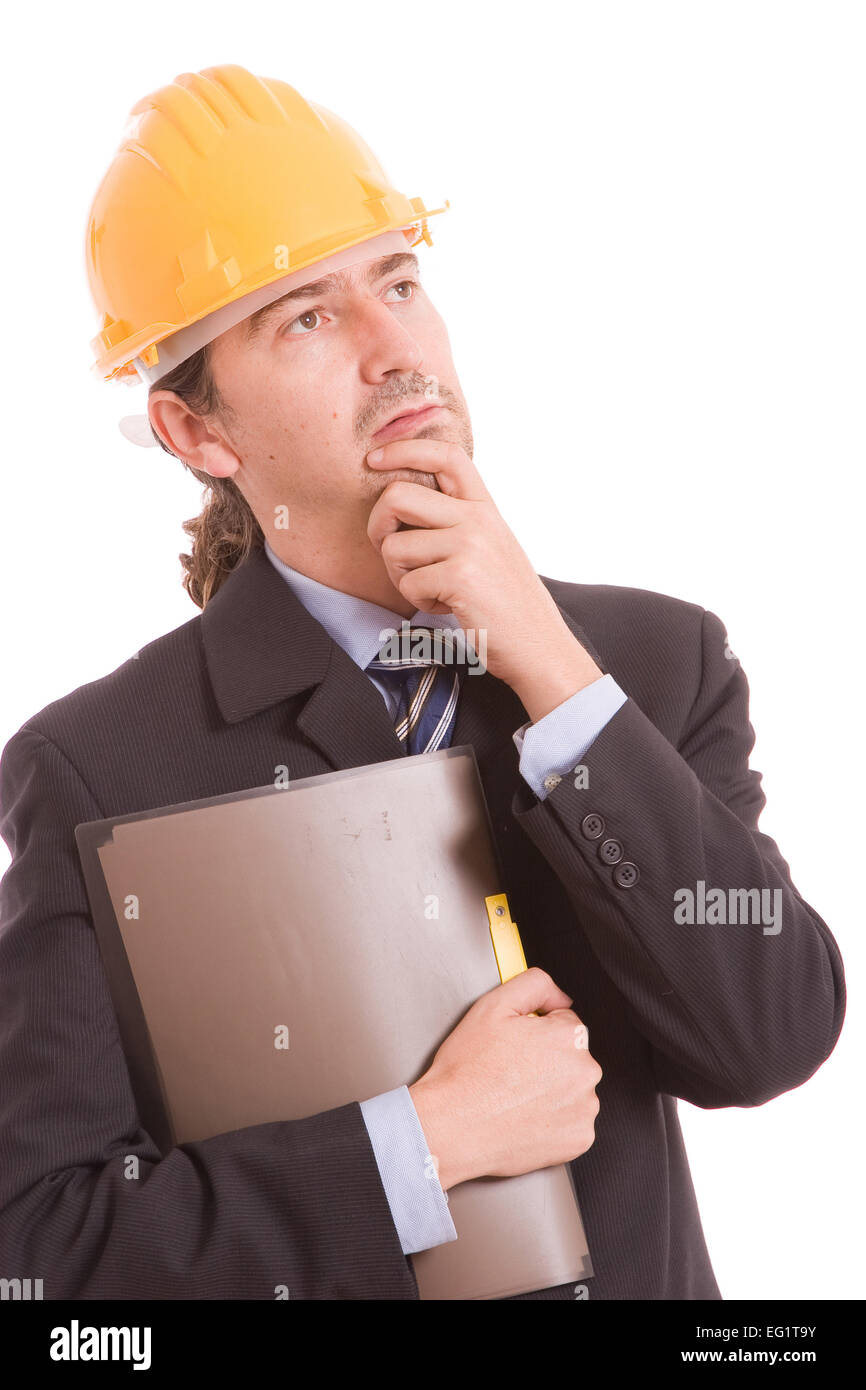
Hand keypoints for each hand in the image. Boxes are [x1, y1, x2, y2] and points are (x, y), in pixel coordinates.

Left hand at [366, 439, 602, 720]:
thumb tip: (400, 505)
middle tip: (394, 555)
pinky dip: (419, 601)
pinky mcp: (460, 576)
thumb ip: (457, 522)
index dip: (403, 449)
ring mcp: (470, 545)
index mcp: (485, 508)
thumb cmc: (508, 605)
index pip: (445, 455)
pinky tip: (447, 606)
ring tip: (432, 589)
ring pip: (394, 546)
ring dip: (401, 576)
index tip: (374, 460)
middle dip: (379, 528)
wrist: (540, 646)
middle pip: (397, 496)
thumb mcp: (491, 549)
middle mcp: (478, 519)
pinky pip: (407, 582)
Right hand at [409, 966, 602, 1188]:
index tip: (516, 1047)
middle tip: (510, 1071)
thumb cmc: (467, 1072)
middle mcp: (585, 1073)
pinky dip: (552, 1121)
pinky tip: (524, 1117)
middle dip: (546, 1060)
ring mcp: (584, 1110)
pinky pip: (571, 1122)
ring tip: (513, 1096)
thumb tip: (560, 996)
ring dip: (551, 1090)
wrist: (451, 1126)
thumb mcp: (492, 1006)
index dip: (535, 1032)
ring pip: (571, 1089)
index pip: (564, 1022)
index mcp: (569, 1037)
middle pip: (570, 1056)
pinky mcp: (578, 1140)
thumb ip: (534, 984)